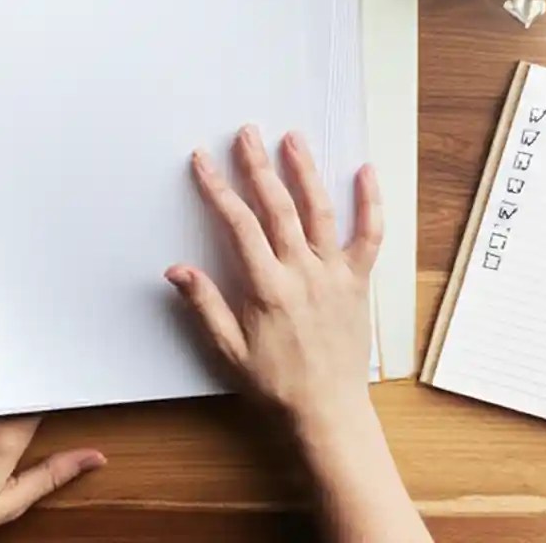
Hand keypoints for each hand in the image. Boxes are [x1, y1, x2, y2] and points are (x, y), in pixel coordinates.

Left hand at [0, 310, 105, 542]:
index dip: (52, 366)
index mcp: (3, 437)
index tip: (63, 351)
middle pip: (5, 360)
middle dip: (20, 335)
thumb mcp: (7, 505)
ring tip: (2, 303)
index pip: (36, 389)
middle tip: (34, 312)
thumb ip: (53, 475)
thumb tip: (91, 458)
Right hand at [166, 127, 430, 542]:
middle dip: (258, 166)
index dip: (218, 189)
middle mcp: (303, 273)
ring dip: (305, 171)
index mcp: (267, 288)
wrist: (328, 411)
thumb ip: (205, 305)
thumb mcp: (229, 351)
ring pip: (320, 211)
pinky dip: (370, 202)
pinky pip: (370, 235)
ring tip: (293, 138)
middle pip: (278, 207)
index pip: (238, 225)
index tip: (203, 160)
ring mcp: (335, 274)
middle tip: (246, 133)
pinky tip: (365, 171)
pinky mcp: (359, 281)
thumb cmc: (276, 385)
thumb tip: (175, 269)